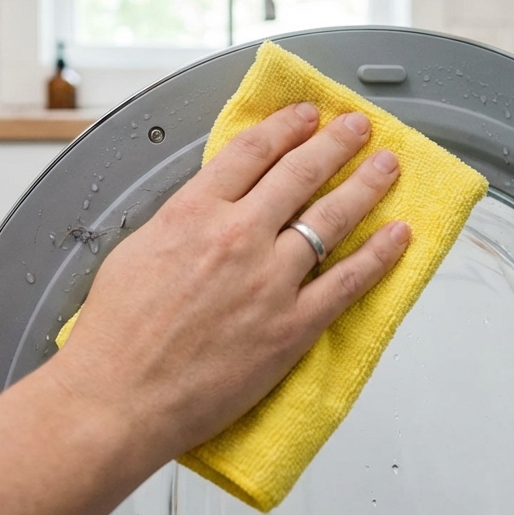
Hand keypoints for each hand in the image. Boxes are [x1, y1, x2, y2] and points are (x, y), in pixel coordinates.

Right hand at [54, 102, 408, 463]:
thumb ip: (182, 221)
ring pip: (332, 218)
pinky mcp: (292, 326)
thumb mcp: (137, 250)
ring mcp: (270, 280)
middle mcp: (237, 236)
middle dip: (335, 144)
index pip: (252, 151)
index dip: (285, 127)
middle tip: (357, 128)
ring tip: (386, 166)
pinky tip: (398, 235)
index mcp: (193, 212)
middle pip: (300, 173)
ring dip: (365, 185)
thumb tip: (212, 206)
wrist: (119, 397)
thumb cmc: (115, 336)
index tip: (305, 116)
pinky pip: (349, 281)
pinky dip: (379, 254)